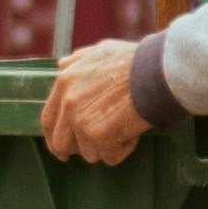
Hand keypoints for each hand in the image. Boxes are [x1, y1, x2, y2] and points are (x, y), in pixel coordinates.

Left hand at [44, 42, 147, 163]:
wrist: (159, 71)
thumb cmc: (137, 62)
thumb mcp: (101, 52)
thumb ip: (78, 61)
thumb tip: (62, 64)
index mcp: (65, 81)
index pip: (48, 119)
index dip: (55, 137)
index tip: (63, 150)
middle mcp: (68, 101)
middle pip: (61, 143)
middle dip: (79, 149)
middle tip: (99, 148)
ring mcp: (81, 119)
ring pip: (88, 153)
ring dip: (107, 147)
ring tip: (126, 128)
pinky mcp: (99, 135)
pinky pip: (109, 157)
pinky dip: (124, 149)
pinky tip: (135, 132)